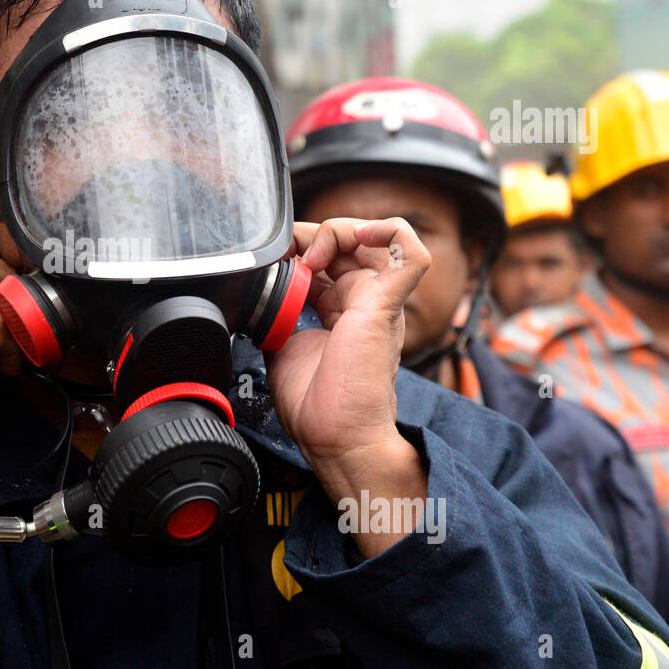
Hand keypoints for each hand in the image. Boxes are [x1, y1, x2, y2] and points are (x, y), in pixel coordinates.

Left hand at [265, 218, 431, 555]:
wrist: (335, 437)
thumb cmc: (317, 409)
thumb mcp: (283, 348)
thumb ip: (278, 320)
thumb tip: (256, 305)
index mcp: (346, 311)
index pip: (330, 258)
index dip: (301, 247)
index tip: (274, 260)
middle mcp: (368, 302)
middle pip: (351, 241)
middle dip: (313, 234)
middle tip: (286, 253)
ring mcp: (381, 302)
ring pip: (379, 236)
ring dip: (340, 231)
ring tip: (313, 253)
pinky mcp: (388, 305)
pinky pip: (412, 253)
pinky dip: (387, 231)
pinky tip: (354, 239)